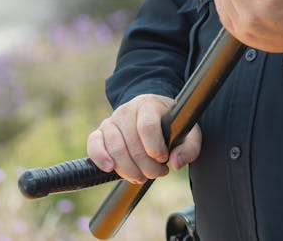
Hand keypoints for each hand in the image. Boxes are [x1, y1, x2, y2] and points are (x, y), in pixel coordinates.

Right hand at [86, 94, 201, 183]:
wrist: (153, 115)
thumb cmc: (171, 125)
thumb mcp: (188, 133)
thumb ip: (188, 148)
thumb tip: (175, 163)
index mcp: (149, 105)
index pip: (147, 127)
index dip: (155, 148)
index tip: (163, 159)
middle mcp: (128, 110)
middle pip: (132, 143)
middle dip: (145, 166)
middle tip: (156, 173)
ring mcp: (112, 120)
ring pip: (115, 147)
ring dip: (128, 169)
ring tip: (141, 176)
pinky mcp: (100, 131)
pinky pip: (94, 144)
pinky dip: (100, 158)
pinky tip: (110, 168)